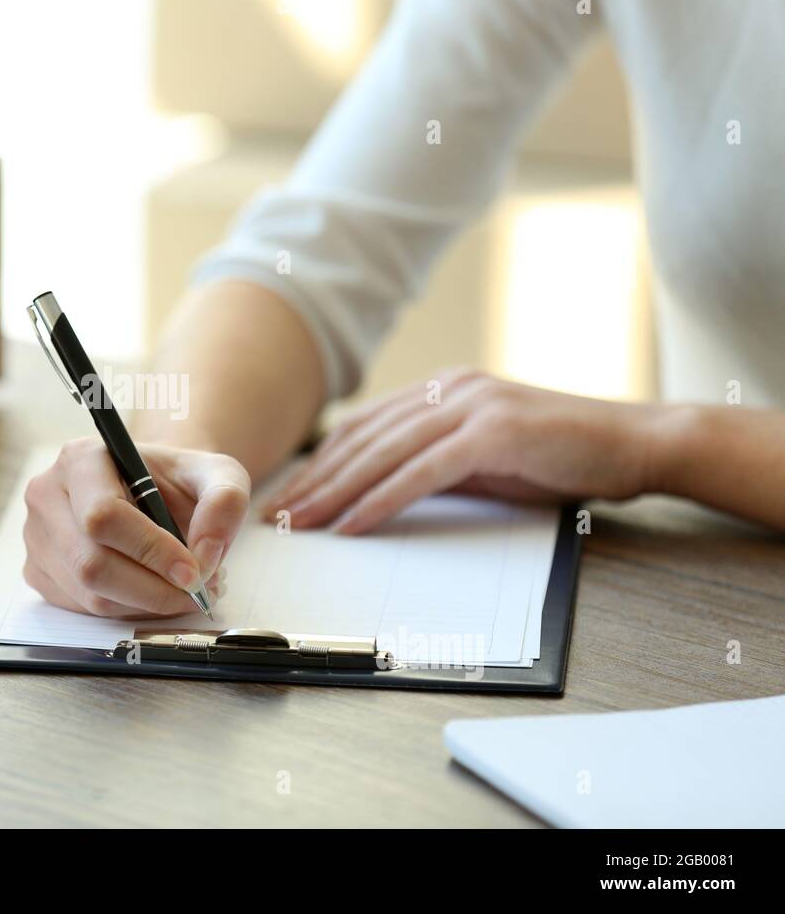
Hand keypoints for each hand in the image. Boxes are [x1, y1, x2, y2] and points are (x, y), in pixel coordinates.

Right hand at [23, 438, 250, 617]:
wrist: (153, 490)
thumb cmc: (178, 481)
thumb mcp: (217, 474)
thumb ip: (225, 501)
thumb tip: (206, 551)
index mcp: (81, 459)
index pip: (103, 516)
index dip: (151, 551)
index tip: (193, 572)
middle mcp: (47, 495)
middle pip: (91, 564)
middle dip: (153, 589)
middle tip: (196, 591)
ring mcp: (37, 536)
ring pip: (89, 595)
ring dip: (146, 604)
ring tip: (184, 589)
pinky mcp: (39, 571)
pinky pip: (82, 609)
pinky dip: (128, 610)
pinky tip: (152, 590)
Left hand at [266, 369, 663, 533]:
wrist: (635, 444)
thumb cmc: (560, 456)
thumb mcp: (484, 455)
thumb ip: (434, 461)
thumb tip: (377, 489)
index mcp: (445, 388)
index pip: (364, 427)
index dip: (321, 462)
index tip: (291, 495)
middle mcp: (451, 387)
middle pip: (363, 438)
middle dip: (315, 480)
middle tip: (279, 515)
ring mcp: (471, 405)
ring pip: (383, 454)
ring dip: (336, 493)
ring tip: (303, 524)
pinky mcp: (492, 432)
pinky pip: (420, 473)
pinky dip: (381, 501)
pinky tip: (354, 526)